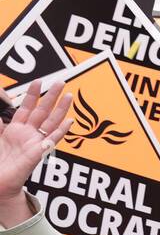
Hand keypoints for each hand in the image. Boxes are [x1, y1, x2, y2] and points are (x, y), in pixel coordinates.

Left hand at [0, 79, 72, 203]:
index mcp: (15, 130)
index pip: (26, 107)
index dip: (32, 94)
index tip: (38, 81)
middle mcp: (28, 134)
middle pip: (42, 111)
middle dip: (51, 96)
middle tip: (60, 81)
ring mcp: (35, 143)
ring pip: (51, 122)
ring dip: (61, 109)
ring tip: (69, 95)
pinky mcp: (38, 152)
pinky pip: (53, 140)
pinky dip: (62, 130)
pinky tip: (70, 121)